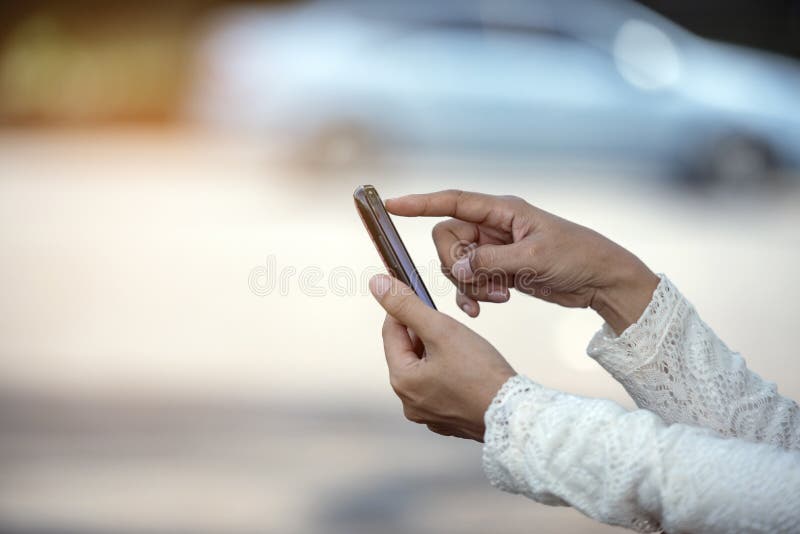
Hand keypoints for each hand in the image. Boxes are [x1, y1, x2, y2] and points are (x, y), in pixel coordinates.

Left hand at [369, 274, 515, 440]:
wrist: (515, 413)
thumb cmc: (481, 372)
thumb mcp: (441, 330)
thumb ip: (407, 305)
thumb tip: (377, 284)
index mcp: (402, 381)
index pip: (392, 332)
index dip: (405, 309)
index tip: (419, 294)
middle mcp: (409, 403)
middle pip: (408, 352)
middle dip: (425, 333)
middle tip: (450, 326)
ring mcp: (429, 414)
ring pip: (425, 369)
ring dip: (438, 352)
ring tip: (463, 348)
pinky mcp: (448, 420)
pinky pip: (441, 387)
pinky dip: (450, 373)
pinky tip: (469, 369)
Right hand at [386, 190, 658, 334]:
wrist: (601, 279)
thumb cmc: (577, 256)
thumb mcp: (534, 258)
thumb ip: (491, 261)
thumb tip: (457, 268)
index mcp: (502, 210)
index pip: (452, 201)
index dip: (419, 203)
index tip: (390, 205)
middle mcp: (494, 226)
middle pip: (448, 239)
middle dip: (456, 265)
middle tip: (480, 284)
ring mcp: (496, 249)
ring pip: (457, 264)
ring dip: (469, 285)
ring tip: (497, 297)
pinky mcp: (499, 270)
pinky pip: (470, 281)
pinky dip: (472, 295)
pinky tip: (486, 307)